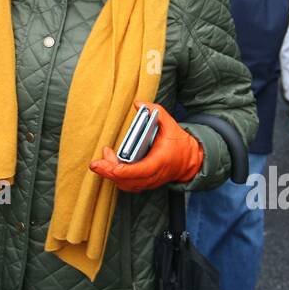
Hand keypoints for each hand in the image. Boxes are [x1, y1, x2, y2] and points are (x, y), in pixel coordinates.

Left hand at [89, 102, 203, 191]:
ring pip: (126, 185)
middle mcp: (154, 175)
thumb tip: (138, 103)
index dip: (118, 169)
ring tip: (104, 160)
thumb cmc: (180, 143)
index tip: (104, 162)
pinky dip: (118, 179)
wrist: (191, 161)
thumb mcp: (171, 124)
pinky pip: (129, 186)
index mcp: (159, 161)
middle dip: (109, 172)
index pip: (137, 171)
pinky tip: (110, 167)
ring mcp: (150, 182)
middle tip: (97, 163)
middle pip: (127, 181)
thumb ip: (156, 111)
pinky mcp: (146, 184)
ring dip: (111, 176)